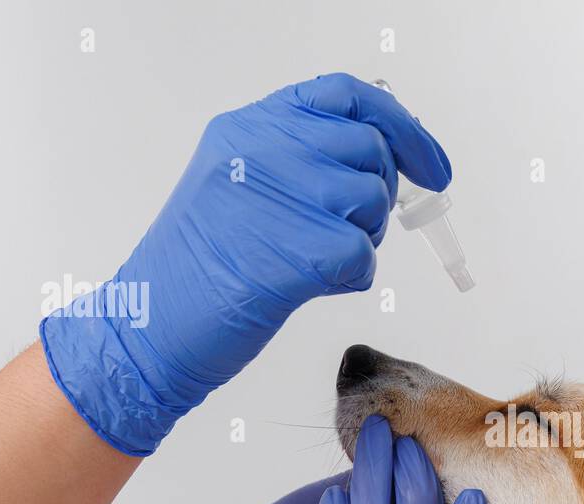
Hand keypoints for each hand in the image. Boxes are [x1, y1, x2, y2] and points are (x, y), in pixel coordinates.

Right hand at [41, 73, 450, 455]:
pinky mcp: (297, 252)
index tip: (432, 166)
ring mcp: (280, 196)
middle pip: (370, 149)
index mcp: (250, 126)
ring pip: (372, 200)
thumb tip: (380, 157)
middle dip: (380, 195)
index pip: (347, 96)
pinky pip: (364, 255)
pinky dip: (350, 277)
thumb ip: (301, 158)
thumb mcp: (237, 183)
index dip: (400, 126)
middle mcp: (264, 147)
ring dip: (362, 237)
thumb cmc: (199, 267)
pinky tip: (308, 285)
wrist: (151, 326)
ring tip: (312, 259)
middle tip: (351, 229)